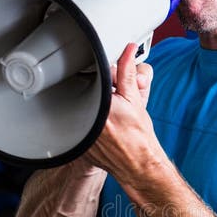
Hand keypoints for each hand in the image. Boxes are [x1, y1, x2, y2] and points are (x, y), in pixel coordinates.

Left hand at [83, 43, 161, 184]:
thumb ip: (129, 72)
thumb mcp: (135, 100)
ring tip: (110, 114)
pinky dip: (88, 119)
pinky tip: (103, 125)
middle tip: (115, 99)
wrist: (138, 166)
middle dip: (101, 89)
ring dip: (93, 104)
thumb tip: (128, 51)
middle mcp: (85, 117)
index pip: (92, 75)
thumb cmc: (139, 139)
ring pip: (80, 105)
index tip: (114, 80)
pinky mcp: (77, 141)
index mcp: (99, 104)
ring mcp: (78, 130)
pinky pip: (78, 121)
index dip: (105, 75)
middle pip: (85, 89)